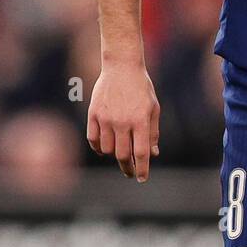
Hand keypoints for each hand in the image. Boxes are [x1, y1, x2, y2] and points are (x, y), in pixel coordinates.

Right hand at [86, 62, 159, 180]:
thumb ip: (153, 132)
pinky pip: (93, 139)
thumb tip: (152, 154)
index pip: (140, 153)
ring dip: (113, 155)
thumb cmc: (141, 88)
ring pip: (107, 149)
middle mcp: (122, 121)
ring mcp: (106, 118)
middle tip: (130, 172)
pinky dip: (98, 147)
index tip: (141, 179)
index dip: (141, 169)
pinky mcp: (93, 114)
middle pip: (122, 155)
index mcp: (140, 120)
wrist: (121, 67)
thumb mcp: (153, 108)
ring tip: (119, 152)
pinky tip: (105, 148)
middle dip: (127, 167)